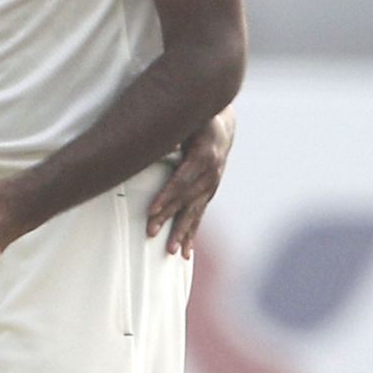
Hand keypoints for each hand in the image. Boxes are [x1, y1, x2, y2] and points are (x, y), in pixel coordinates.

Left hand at [146, 106, 235, 257]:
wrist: (221, 127)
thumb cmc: (196, 121)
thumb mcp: (188, 120)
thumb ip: (175, 131)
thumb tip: (166, 142)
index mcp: (204, 154)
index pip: (182, 179)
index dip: (167, 195)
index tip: (152, 210)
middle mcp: (211, 173)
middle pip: (187, 199)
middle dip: (168, 217)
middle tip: (151, 233)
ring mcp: (212, 185)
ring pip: (195, 212)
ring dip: (182, 232)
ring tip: (173, 251)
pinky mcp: (209, 194)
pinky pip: (199, 216)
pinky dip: (192, 234)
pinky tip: (185, 252)